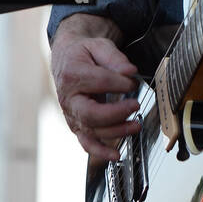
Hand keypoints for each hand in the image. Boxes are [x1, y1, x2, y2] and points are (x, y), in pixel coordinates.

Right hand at [50, 13, 140, 164]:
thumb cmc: (83, 53)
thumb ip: (115, 58)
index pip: (99, 81)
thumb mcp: (98, 46)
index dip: (120, 83)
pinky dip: (101, 151)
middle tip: (135, 105)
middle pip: (90, 113)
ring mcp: (71, 114)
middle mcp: (69, 98)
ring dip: (116, 131)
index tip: (133, 82)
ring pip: (91, 130)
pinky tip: (116, 155)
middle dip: (116, 113)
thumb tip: (130, 72)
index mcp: (73, 74)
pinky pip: (86, 142)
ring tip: (135, 126)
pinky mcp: (77, 125)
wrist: (66, 59)